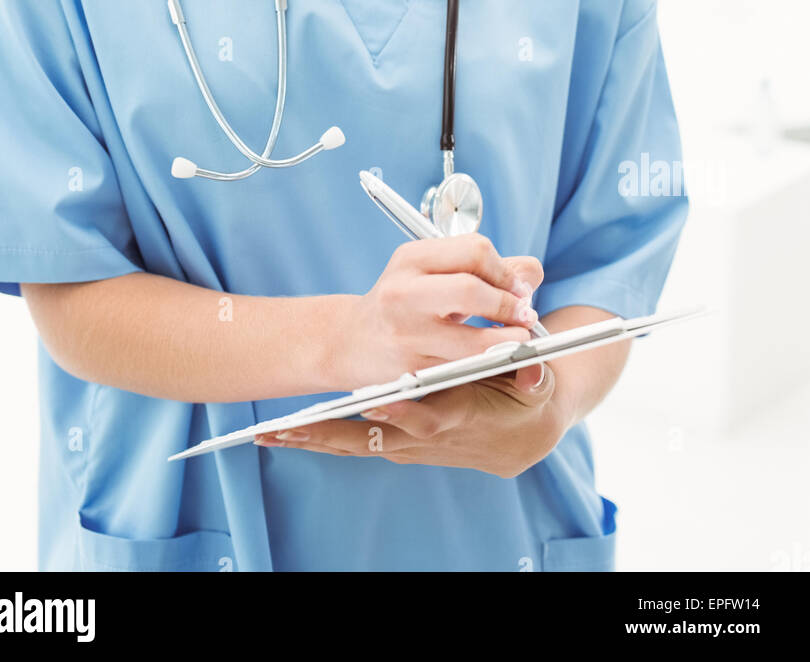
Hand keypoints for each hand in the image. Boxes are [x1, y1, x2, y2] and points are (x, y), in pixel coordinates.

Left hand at [254, 356, 564, 477]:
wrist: (521, 438)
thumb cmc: (525, 400)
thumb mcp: (537, 387)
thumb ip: (533, 376)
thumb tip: (532, 364)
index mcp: (458, 416)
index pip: (427, 416)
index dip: (404, 411)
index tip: (376, 400)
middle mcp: (427, 436)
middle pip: (374, 440)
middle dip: (332, 437)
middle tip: (291, 430)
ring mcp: (409, 444)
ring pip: (356, 445)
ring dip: (315, 441)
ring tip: (272, 433)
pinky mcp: (399, 443)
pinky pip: (355, 443)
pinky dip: (322, 439)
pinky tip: (288, 431)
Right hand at [333, 233, 542, 387]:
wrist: (350, 341)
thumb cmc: (403, 302)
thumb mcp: (432, 272)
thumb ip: (483, 268)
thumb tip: (533, 273)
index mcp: (411, 258)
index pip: (474, 251)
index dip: (506, 271)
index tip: (520, 287)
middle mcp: (403, 291)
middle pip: (472, 289)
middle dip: (509, 304)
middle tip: (527, 314)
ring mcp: (405, 333)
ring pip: (474, 340)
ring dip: (509, 341)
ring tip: (520, 339)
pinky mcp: (410, 369)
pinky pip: (463, 368)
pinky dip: (489, 363)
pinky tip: (495, 358)